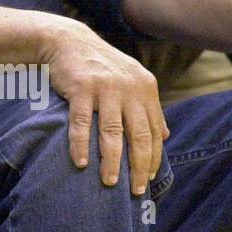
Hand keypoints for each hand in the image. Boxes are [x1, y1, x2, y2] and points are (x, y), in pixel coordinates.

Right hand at [36, 16, 167, 195]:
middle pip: (138, 136)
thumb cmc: (99, 66)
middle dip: (138, 167)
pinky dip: (81, 145)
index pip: (154, 132)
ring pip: (112, 133)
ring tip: (109, 183)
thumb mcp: (130, 80)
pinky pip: (82, 123)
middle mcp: (129, 88)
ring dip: (111, 162)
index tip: (147, 179)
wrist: (67, 40)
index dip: (152, 159)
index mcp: (146, 88)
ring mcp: (105, 87)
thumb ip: (146, 106)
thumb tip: (164, 136)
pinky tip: (80, 162)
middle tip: (134, 190)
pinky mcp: (81, 88)